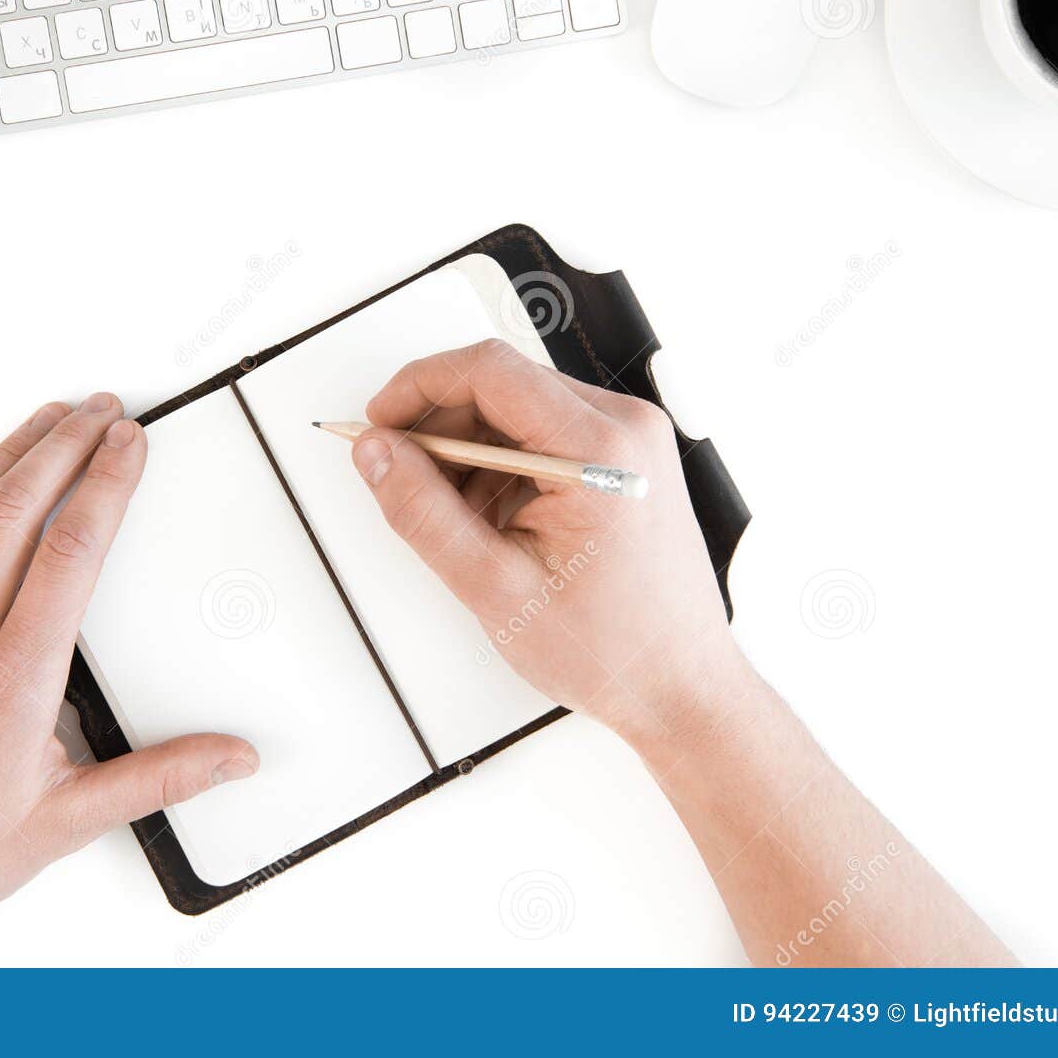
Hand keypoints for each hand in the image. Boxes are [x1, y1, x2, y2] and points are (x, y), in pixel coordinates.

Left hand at [0, 395, 256, 965]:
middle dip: (62, 445)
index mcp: (13, 678)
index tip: (129, 441)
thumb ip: (160, 779)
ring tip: (40, 424)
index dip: (106, 483)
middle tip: (99, 408)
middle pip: (13, 512)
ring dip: (1, 460)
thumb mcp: (67, 823)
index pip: (71, 551)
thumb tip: (231, 758)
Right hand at [349, 341, 745, 750]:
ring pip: (521, 409)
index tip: (379, 420)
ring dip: (470, 449)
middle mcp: (626, 429)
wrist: (680, 686)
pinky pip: (546, 434)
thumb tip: (377, 454)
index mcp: (600, 451)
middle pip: (504, 384)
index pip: (490, 371)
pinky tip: (489, 520)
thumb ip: (423, 513)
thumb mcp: (495, 586)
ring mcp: (632, 442)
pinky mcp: (626, 461)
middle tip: (399, 473)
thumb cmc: (612, 649)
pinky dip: (503, 465)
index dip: (419, 387)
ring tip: (452, 518)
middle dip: (440, 424)